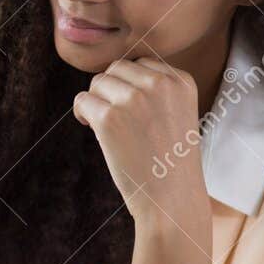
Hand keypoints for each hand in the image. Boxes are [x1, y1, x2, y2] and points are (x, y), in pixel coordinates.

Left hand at [72, 57, 210, 228]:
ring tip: (105, 125)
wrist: (172, 199)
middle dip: (109, 90)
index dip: (128, 85)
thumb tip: (112, 74)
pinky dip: (82, 113)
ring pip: (98, 82)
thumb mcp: (179, 114)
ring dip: (96, 101)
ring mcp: (134, 99)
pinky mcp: (109, 118)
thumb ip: (156, 91)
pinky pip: (82, 100)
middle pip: (117, 68)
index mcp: (181, 81)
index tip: (131, 110)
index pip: (141, 64)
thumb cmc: (171, 162)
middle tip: (113, 118)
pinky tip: (91, 127)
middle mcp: (159, 84)